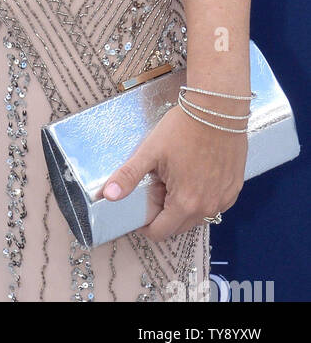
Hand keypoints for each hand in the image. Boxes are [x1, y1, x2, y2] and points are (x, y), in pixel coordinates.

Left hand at [97, 102, 246, 239]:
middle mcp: (208, 208)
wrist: (218, 110)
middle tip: (156, 187)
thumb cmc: (182, 129)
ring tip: (174, 178)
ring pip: (198, 216)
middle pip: (179, 226)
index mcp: (185, 204)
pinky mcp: (234, 189)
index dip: (146, 226)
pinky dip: (201, 197)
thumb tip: (107, 196)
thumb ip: (128, 175)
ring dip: (183, 206)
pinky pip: (214, 204)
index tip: (139, 212)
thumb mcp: (150, 151)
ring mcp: (224, 200)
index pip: (161, 232)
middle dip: (164, 214)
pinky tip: (194, 175)